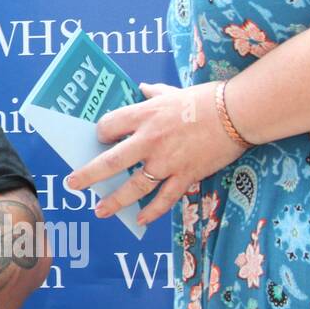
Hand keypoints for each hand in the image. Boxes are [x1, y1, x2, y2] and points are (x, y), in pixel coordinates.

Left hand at [66, 80, 247, 226]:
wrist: (238, 113)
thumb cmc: (205, 99)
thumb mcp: (173, 91)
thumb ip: (154, 93)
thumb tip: (142, 89)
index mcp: (144, 115)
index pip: (109, 126)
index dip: (100, 134)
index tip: (99, 139)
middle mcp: (150, 140)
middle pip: (111, 162)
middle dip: (88, 175)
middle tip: (72, 183)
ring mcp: (167, 161)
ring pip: (134, 187)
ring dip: (115, 201)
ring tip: (100, 210)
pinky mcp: (186, 175)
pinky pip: (165, 198)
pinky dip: (152, 211)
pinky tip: (141, 220)